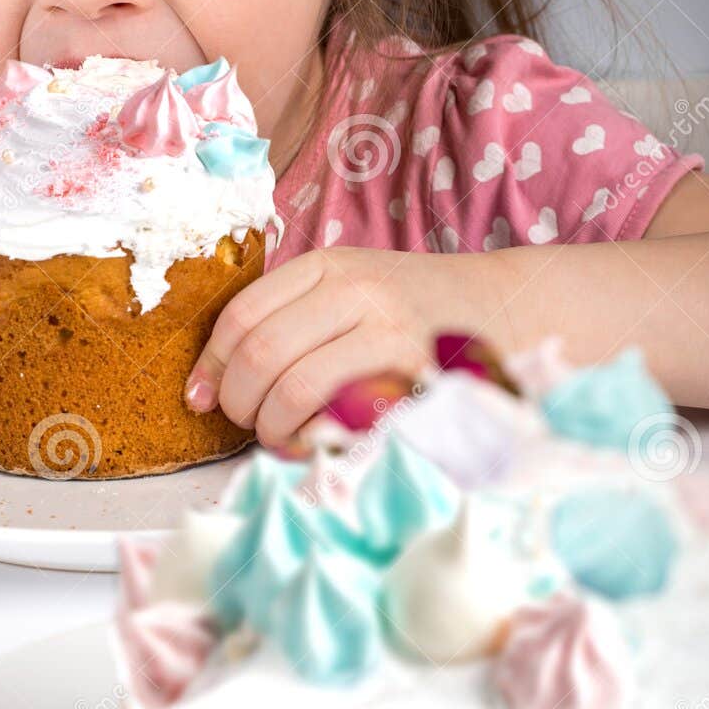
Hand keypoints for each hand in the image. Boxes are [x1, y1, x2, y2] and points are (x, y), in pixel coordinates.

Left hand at [186, 248, 444, 447]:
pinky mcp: (414, 374)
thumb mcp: (352, 289)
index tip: (201, 396)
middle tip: (245, 421)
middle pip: (260, 352)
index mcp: (328, 266)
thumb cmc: (414, 311)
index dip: (211, 364)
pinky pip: (341, 414)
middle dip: (238, 401)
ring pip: (293, 386)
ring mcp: (387, 330)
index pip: (242, 315)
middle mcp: (355, 289)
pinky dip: (312, 437)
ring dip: (270, 426)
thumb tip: (211, 382)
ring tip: (276, 434)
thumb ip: (291, 319)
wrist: (507, 308)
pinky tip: (312, 442)